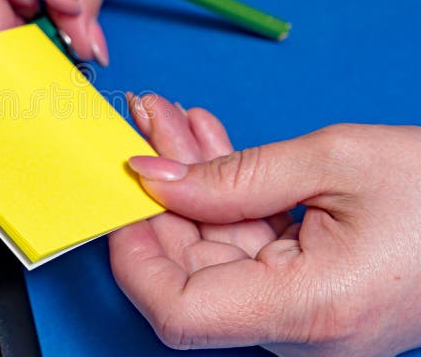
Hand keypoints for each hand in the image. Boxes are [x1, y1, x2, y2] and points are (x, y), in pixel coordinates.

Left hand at [110, 93, 420, 355]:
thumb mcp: (335, 159)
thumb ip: (232, 174)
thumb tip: (154, 177)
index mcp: (310, 310)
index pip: (178, 310)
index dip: (134, 252)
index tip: (120, 192)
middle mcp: (299, 332)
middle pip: (189, 268)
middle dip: (161, 190)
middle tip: (146, 124)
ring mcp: (299, 318)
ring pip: (213, 248)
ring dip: (190, 180)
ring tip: (174, 122)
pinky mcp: (302, 295)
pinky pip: (244, 245)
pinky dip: (224, 194)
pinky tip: (208, 147)